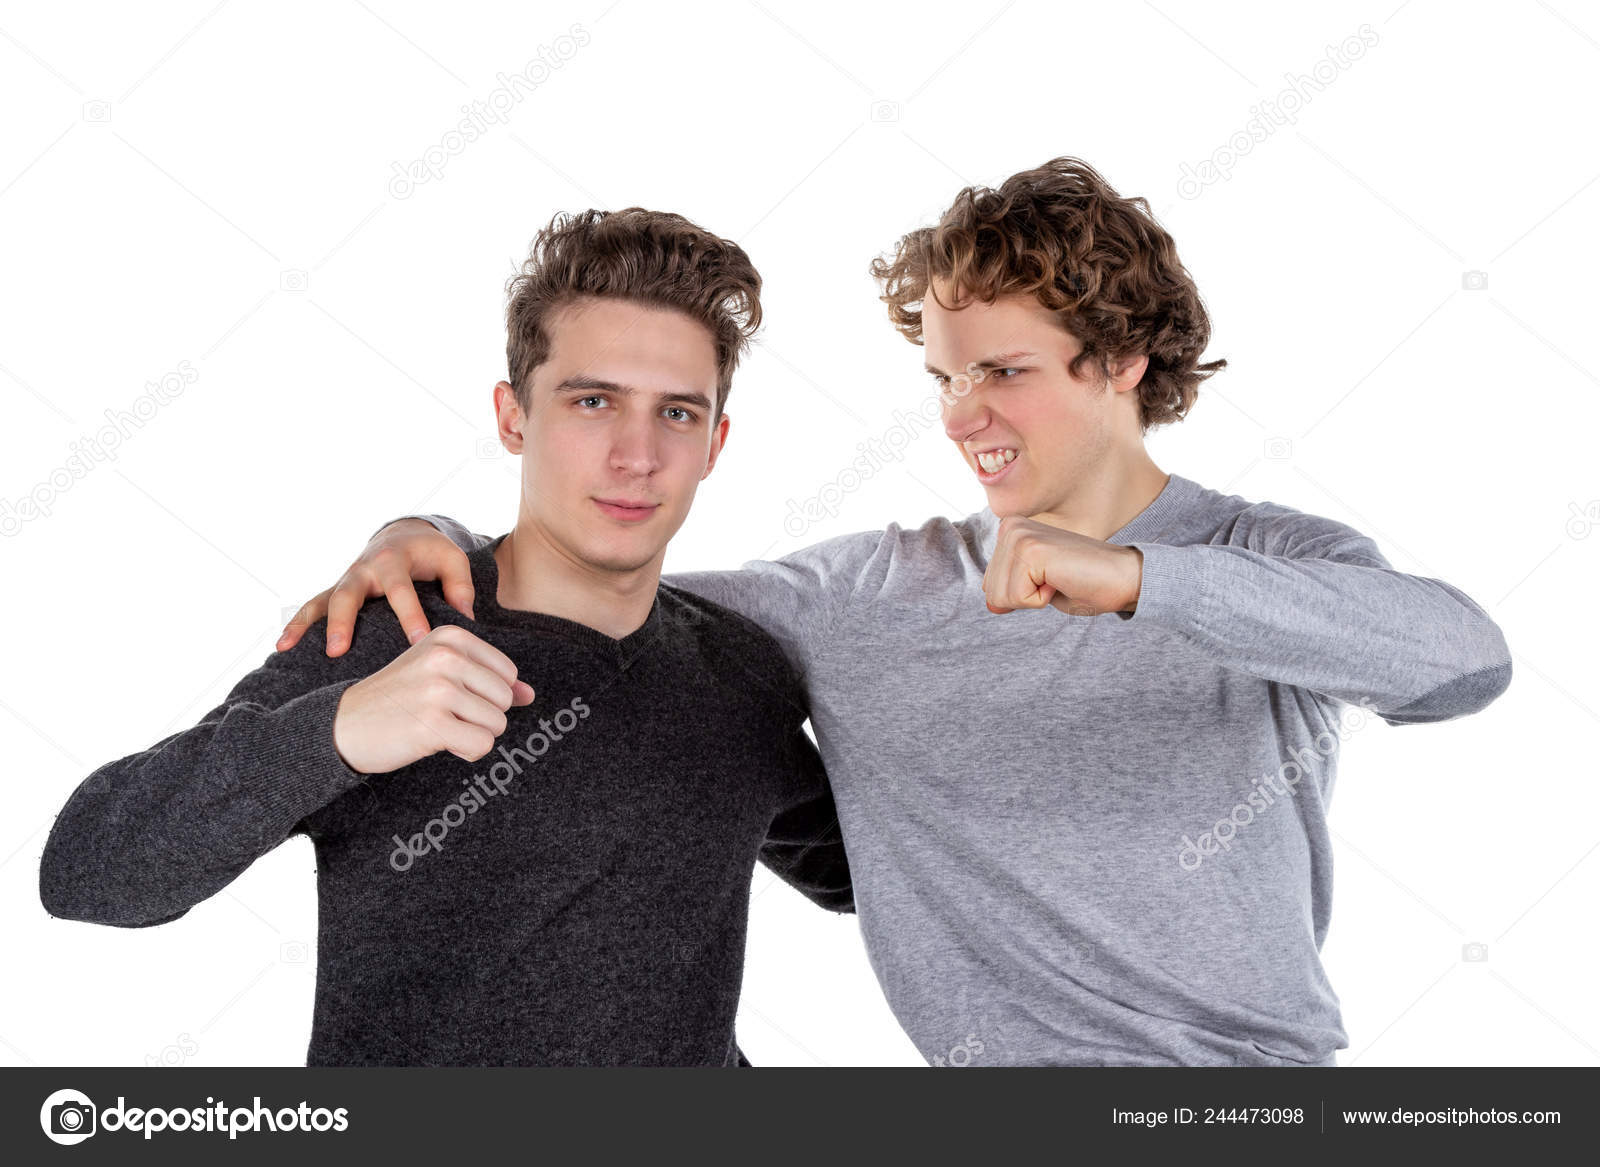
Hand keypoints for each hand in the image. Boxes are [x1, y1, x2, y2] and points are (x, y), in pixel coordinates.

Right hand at [277, 519, 474, 655]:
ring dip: (305, 624)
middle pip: (348, 594)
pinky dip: (296, 624)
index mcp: (394, 560)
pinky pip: (312, 607)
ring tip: (287, 648)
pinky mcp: (337, 591)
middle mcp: (364, 569)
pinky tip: (282, 646)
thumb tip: (465, 622)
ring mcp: (346, 581)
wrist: (405, 535)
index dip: (410, 616)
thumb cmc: (432, 553)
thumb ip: (460, 587)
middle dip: (342, 621)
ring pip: (321, 600)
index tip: (417, 643)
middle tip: (338, 650)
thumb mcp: (453, 561)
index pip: (401, 591)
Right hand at [332, 625, 535, 773]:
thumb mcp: (441, 674)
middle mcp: (446, 657)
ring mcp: (438, 690)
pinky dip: (466, 751)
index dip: (487, 695)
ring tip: (438, 727)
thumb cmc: (399, 698)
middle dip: (483, 717)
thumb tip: (531, 694)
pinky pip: (482, 745)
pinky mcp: (433, 724)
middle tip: (443, 715)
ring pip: (497, 724)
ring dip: (473, 735)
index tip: (451, 696)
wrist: (344, 724)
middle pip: (506, 699)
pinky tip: (438, 743)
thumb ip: (488, 680)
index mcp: (450, 637)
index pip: (508, 674)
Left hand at [983, 515, 1143, 616]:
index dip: (1021, 594)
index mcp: (1009, 530)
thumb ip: (1010, 590)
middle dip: (1024, 597)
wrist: (1123, 577)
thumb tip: (990, 606)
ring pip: (1000, 596)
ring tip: (1059, 578)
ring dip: (1033, 599)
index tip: (1050, 578)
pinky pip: (1017, 598)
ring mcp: (1019, 535)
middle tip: (1056, 579)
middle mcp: (1009, 526)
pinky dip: (1041, 600)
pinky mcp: (1030, 550)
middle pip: (990, 591)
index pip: (989, 585)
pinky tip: (1061, 580)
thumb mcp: (1037, 588)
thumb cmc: (1085, 583)